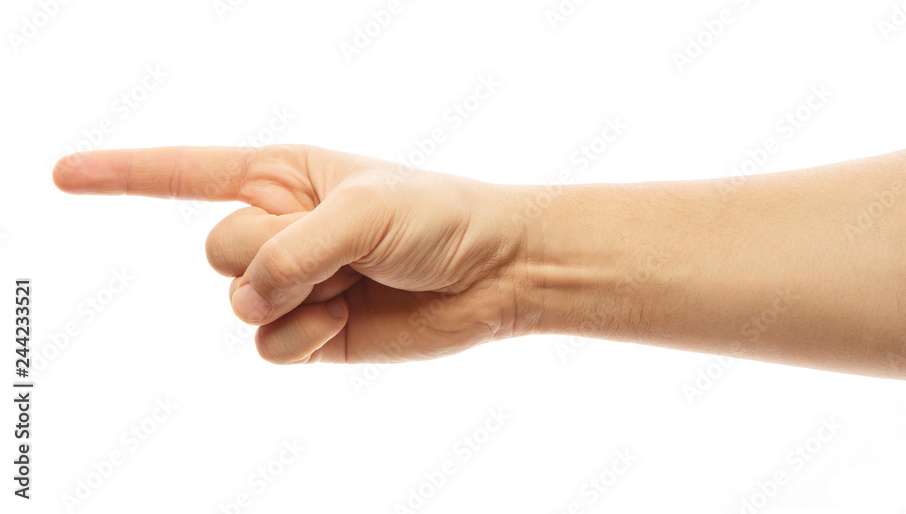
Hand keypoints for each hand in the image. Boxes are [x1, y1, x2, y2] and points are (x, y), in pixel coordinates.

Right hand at [53, 145, 522, 363]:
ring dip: (293, 297)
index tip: (62, 174)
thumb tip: (250, 297)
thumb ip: (295, 246)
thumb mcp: (364, 209)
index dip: (123, 174)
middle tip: (333, 251)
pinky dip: (304, 336)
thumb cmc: (437, 217)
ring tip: (351, 283)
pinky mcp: (313, 332)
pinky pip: (269, 345)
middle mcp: (279, 230)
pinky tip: (348, 317)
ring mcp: (293, 284)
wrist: (493, 274)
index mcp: (283, 178)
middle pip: (217, 250)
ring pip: (239, 302)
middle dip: (269, 256)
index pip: (188, 173)